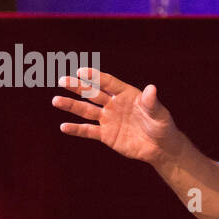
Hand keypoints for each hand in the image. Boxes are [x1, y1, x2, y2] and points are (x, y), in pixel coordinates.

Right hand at [52, 67, 181, 165]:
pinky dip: (76, 129)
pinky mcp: (106, 135)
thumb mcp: (159, 113)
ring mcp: (108, 119)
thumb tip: (152, 89)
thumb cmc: (162, 125)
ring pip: (86, 110)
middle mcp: (114, 104)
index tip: (81, 71)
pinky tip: (64, 127)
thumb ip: (151, 102)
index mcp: (126, 94)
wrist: (160, 147)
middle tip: (62, 80)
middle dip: (78, 87)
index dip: (95, 77)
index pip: (107, 82)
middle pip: (93, 93)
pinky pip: (89, 131)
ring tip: (56, 100)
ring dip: (71, 105)